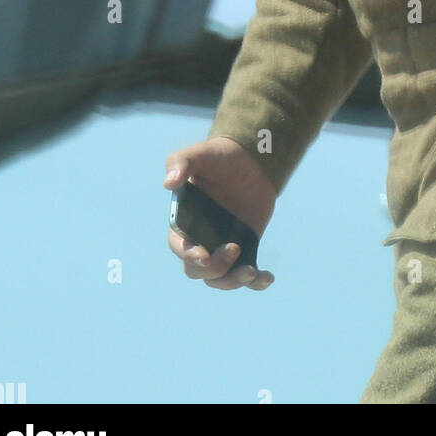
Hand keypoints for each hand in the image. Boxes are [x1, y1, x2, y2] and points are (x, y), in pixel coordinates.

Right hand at [165, 136, 277, 291]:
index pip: (180, 247)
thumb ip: (180, 162)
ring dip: (233, 281)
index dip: (189, 255)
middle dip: (215, 268)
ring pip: (220, 279)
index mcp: (184, 223)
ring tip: (251, 272)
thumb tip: (168, 183)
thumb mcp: (200, 153)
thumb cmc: (219, 156)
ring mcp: (222, 246)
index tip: (204, 256)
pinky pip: (246, 273)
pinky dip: (255, 282)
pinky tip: (267, 278)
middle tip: (235, 247)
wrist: (251, 160)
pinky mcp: (245, 248)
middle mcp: (201, 239)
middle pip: (199, 270)